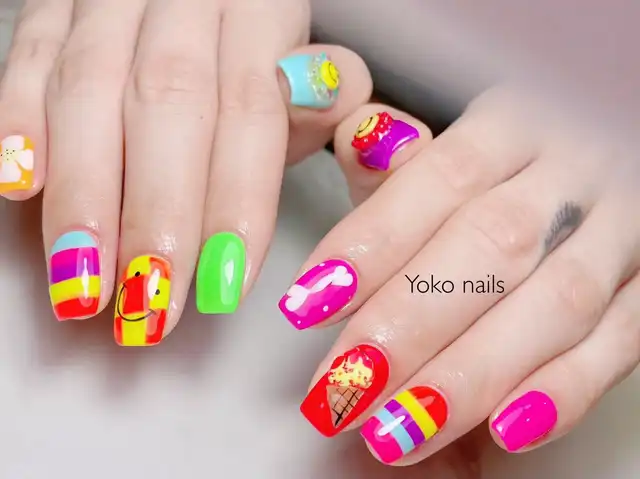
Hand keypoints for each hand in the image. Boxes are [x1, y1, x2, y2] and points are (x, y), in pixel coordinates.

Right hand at [0, 0, 370, 344]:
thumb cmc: (250, 40)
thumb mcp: (300, 64)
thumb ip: (321, 93)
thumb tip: (316, 96)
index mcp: (258, 8)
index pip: (251, 112)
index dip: (236, 204)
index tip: (223, 287)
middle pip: (168, 104)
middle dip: (156, 213)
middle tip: (150, 301)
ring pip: (89, 89)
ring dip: (84, 195)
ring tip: (84, 283)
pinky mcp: (51, 4)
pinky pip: (27, 55)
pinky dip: (18, 122)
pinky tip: (21, 189)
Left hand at [281, 88, 638, 463]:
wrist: (596, 167)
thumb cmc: (506, 165)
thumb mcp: (454, 145)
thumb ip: (399, 158)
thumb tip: (357, 142)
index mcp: (515, 122)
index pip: (439, 179)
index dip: (371, 244)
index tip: (309, 303)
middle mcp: (575, 170)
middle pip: (491, 246)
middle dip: (410, 325)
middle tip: (342, 386)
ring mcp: (624, 229)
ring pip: (556, 303)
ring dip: (471, 374)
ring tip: (397, 429)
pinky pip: (620, 341)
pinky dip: (563, 391)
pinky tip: (501, 430)